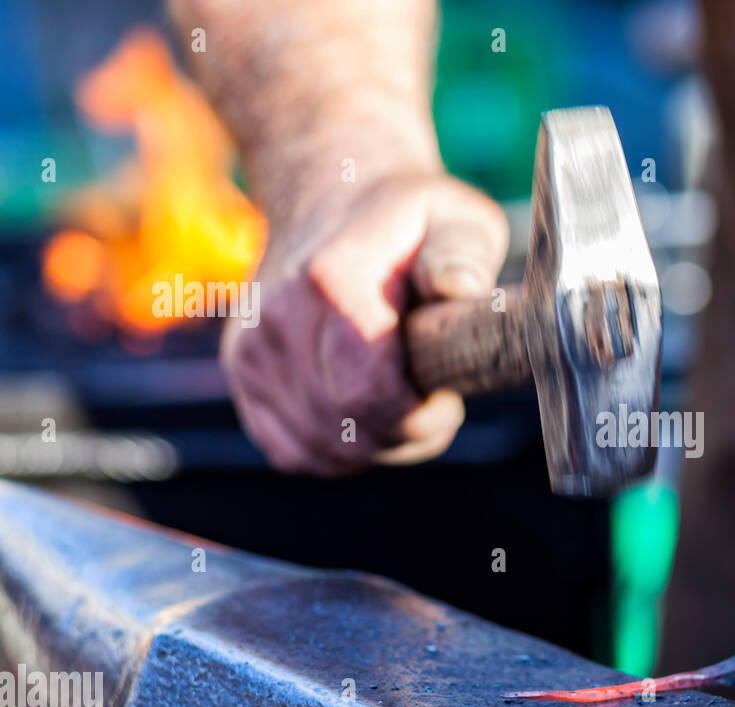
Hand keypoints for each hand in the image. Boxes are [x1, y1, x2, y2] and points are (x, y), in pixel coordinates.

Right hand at [223, 169, 508, 473]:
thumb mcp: (456, 220)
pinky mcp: (243, 376)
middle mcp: (276, 318)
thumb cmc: (410, 222)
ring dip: (376, 444)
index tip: (448, 394)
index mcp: (332, 282)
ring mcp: (251, 350)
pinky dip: (337, 452)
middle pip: (346, 430)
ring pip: (321, 451)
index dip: (421, 416)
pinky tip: (364, 415)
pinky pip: (292, 453)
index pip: (368, 392)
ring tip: (403, 401)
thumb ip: (463, 255)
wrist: (333, 197)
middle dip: (404, 433)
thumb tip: (458, 288)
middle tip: (433, 399)